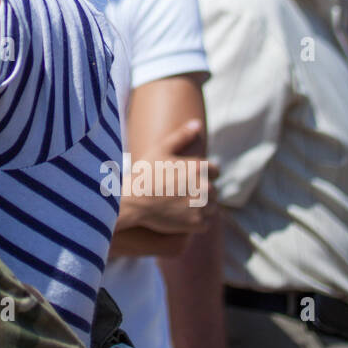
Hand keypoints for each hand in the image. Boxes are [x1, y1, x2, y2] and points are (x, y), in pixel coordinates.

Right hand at [123, 119, 217, 236]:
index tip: (189, 178)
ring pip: (212, 207)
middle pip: (214, 190)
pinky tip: (182, 216)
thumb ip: (182, 135)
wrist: (131, 201)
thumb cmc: (145, 173)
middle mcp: (204, 187)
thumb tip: (198, 123)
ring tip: (181, 205)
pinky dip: (197, 221)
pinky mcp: (197, 224)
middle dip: (202, 191)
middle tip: (182, 192)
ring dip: (202, 207)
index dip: (203, 174)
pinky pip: (206, 223)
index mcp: (199, 168)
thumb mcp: (161, 149)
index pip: (215, 171)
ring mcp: (201, 207)